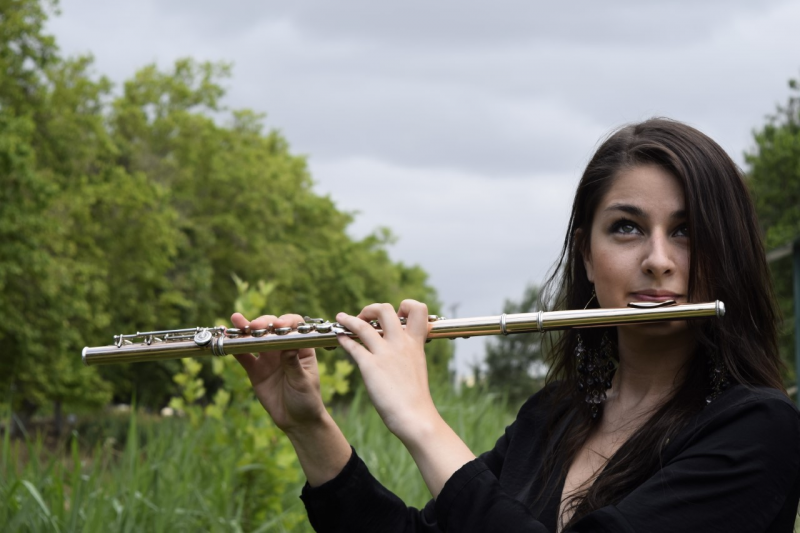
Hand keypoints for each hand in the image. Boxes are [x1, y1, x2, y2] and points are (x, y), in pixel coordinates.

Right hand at [230, 312, 326, 434]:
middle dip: (263, 323)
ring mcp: (268, 358)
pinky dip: (236, 348)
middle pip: (272, 329)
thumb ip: (294, 364)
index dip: (287, 322)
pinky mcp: (255, 370)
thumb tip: (288, 346)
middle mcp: (284, 348)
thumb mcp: (303, 382)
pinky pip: (244, 356)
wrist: (296, 421)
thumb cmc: (307, 399)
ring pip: (256, 339)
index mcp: (301, 347)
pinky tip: (228, 340)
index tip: (279, 325)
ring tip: (236, 320)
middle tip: (255, 326)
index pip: (295, 327)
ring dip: (246, 328)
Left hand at [335, 300, 439, 442]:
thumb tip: (402, 347)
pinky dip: (344, 339)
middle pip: (385, 309)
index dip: (405, 306)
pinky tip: (339, 338)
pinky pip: (353, 346)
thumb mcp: (417, 366)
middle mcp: (400, 343)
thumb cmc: (416, 397)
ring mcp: (385, 353)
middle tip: (365, 317)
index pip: (418, 309)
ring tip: (341, 318)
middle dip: (372, 309)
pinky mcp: (370, 366)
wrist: (416, 417)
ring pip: (364, 325)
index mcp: (415, 342)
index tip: (396, 314)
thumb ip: (409, 352)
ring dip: (349, 319)